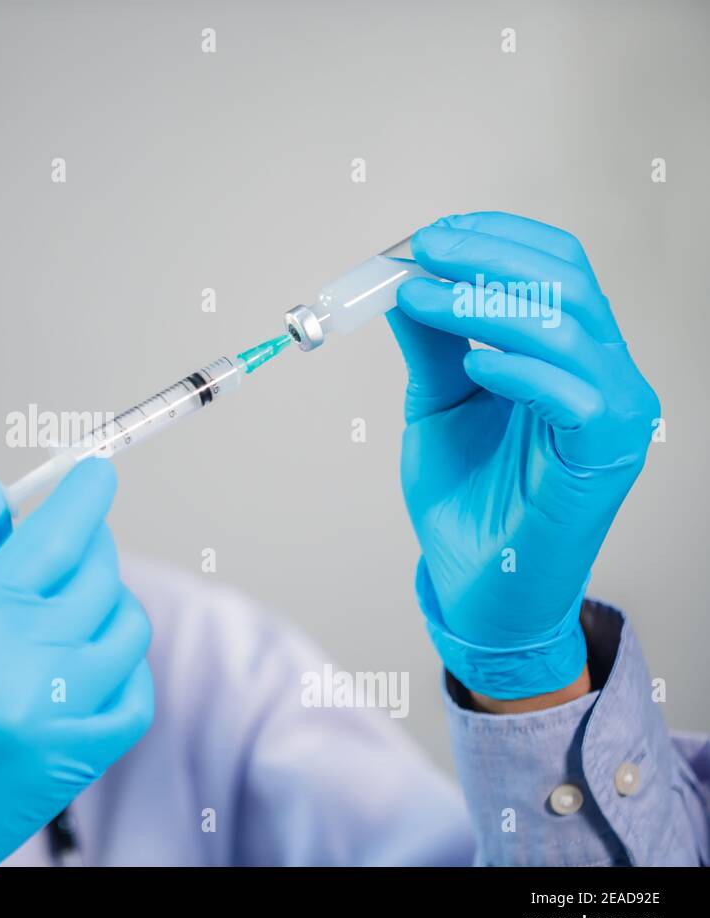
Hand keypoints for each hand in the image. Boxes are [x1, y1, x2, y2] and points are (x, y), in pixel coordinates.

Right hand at [0, 458, 153, 864]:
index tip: (96, 471)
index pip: (55, 538)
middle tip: (61, 533)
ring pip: (124, 630)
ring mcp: (54, 728)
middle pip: (97, 575)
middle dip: (87, 539)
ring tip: (63, 598)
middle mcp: (21, 677)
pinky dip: (122, 664)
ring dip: (105, 597)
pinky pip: (132, 698)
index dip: (85, 493)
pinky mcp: (69, 770)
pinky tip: (85, 656)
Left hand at [388, 212, 659, 699]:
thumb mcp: (439, 400)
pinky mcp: (605, 455)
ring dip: (487, 301)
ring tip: (423, 297)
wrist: (475, 584)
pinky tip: (471, 364)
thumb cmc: (467, 497)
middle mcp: (603, 371)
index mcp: (569, 351)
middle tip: (423, 251)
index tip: (428, 234)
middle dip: (489, 255)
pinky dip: (519, 368)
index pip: (555, 265)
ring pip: (568, 324)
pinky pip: (575, 393)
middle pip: (566, 279)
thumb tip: (404, 274)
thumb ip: (432, 340)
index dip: (495, 238)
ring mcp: (613, 411)